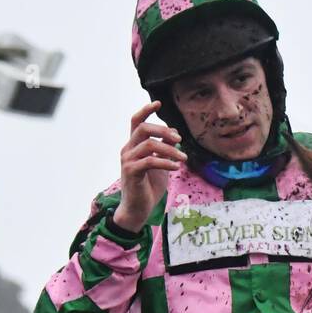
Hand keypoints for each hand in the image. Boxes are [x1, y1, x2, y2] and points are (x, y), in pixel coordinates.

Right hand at [113, 101, 184, 232]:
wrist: (138, 209)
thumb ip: (165, 149)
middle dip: (163, 130)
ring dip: (170, 149)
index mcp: (133, 146)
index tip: (158, 103)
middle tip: (179, 138)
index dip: (145, 110)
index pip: (135, 122)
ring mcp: (127, 161)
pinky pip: (150, 161)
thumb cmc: (148, 187)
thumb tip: (174, 134)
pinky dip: (166, 162)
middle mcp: (127, 150)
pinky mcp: (131, 172)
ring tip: (184, 158)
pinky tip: (176, 167)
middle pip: (143, 129)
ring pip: (149, 145)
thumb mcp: (160, 165)